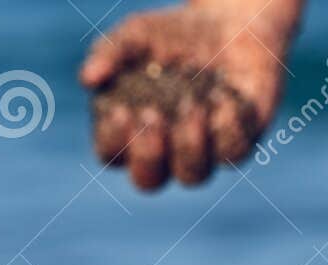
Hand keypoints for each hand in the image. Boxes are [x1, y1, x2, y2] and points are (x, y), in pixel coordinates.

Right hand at [80, 2, 291, 188]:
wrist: (229, 21)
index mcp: (131, 131)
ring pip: (193, 176)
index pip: (112, 155)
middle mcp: (165, 151)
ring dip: (189, 144)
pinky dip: (227, 126)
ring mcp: (204, 152)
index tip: (120, 110)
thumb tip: (87, 78)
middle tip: (153, 115)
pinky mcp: (240, 142)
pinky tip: (223, 95)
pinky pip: (232, 153)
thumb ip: (110, 53)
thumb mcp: (137, 35)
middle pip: (149, 180)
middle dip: (148, 154)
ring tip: (192, 104)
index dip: (113, 141)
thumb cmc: (173, 34)